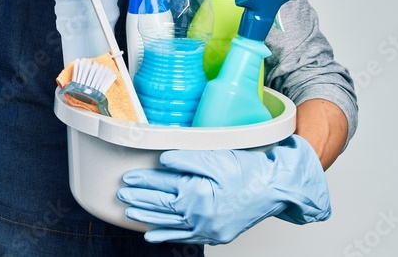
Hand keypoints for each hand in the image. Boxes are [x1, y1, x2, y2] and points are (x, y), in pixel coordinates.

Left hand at [116, 135, 330, 244]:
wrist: (275, 190)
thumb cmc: (249, 172)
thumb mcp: (216, 158)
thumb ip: (186, 159)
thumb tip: (162, 160)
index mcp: (197, 194)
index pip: (162, 187)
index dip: (143, 181)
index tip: (128, 178)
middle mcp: (199, 215)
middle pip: (161, 206)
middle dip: (139, 199)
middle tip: (121, 194)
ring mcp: (206, 228)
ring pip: (169, 224)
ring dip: (147, 217)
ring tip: (129, 212)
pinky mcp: (214, 234)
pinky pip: (184, 237)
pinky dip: (166, 236)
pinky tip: (151, 235)